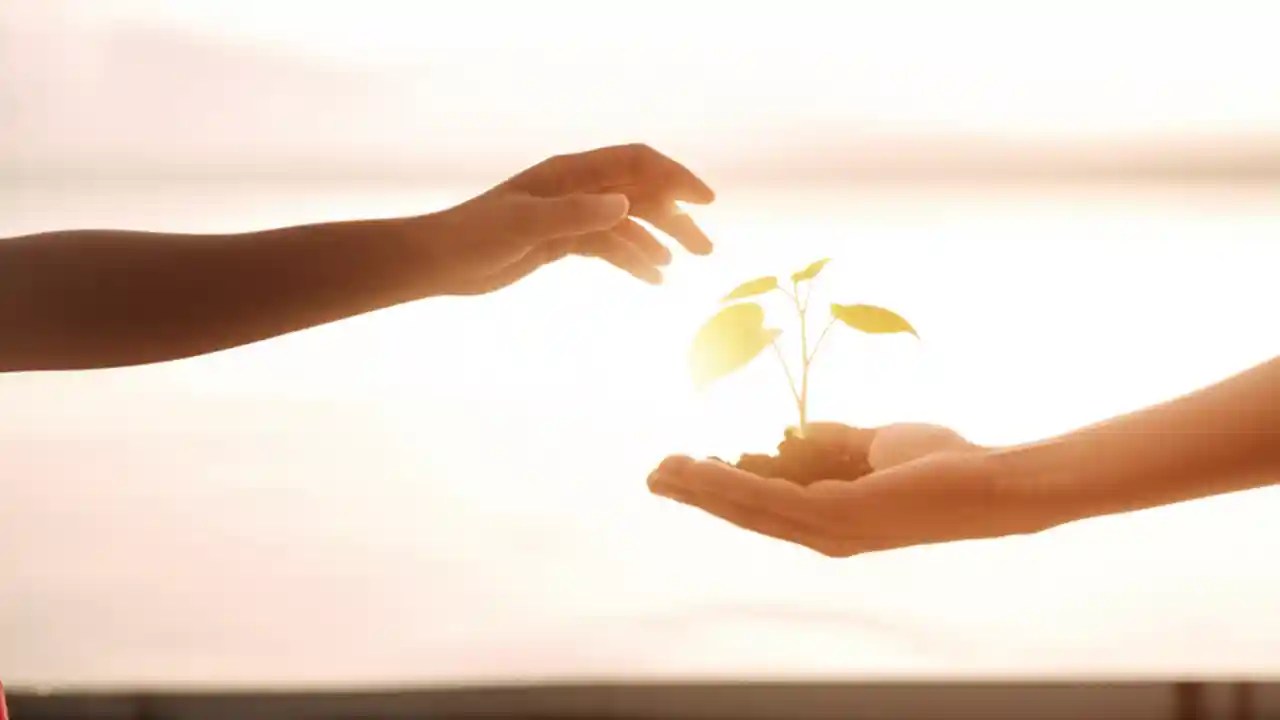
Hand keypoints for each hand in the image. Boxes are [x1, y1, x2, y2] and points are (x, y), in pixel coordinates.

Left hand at [411, 143, 715, 295]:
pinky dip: (631, 258)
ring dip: (657, 241)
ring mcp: (571, 214)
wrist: (439, 260)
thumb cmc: (475, 237)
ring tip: (682, 266)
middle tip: (706, 249)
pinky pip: (608, 245)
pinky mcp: (562, 240)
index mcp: (570, 173)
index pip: (637, 163)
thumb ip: (575, 214)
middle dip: (676, 217)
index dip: (675, 177)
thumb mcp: (524, 225)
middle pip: (640, 194)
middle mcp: (576, 188)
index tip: (705, 201)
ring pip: (627, 222)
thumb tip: (625, 205)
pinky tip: (652, 278)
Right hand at [648, 423, 1057, 556]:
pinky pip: (769, 498)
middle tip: (653, 476)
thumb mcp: (877, 443)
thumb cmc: (943, 464)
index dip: (721, 488)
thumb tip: (796, 435)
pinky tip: (701, 469)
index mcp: (831, 518)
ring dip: (700, 488)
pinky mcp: (837, 517)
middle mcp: (824, 533)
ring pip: (748, 508)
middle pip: (745, 513)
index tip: (684, 469)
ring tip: (662, 471)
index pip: (763, 505)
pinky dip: (728, 484)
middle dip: (697, 493)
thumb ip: (835, 441)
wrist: (990, 481)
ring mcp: (829, 530)